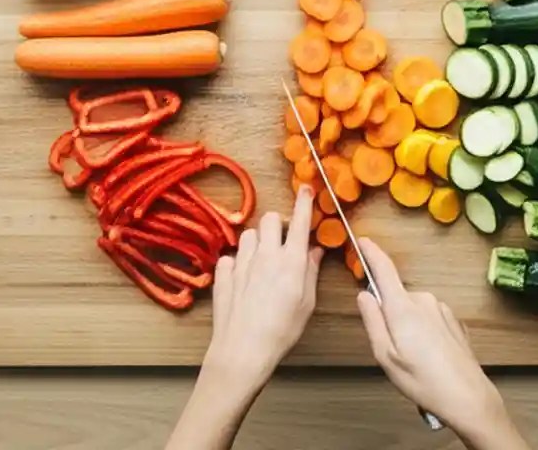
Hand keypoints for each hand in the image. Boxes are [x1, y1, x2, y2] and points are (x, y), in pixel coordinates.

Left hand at [165, 186, 322, 449]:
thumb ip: (310, 271)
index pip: (300, 221)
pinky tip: (241, 278)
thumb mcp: (306, 303)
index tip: (306, 189)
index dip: (304, 203)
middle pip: (270, 219)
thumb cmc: (282, 330)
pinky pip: (230, 256)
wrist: (243, 349)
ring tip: (261, 260)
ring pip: (248, 234)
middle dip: (277, 224)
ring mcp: (241, 261)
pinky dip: (236, 262)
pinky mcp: (223, 273)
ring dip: (257, 241)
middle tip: (282, 240)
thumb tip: (314, 250)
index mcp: (291, 260)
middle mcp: (266, 254)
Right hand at [356, 238, 528, 449]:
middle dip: (389, 316)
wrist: (467, 397)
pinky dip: (423, 334)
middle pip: (396, 297)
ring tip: (414, 361)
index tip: (362, 240)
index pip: (384, 269)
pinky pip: (428, 319)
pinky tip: (429, 359)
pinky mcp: (453, 321)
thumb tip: (364, 295)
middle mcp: (424, 301)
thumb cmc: (424, 382)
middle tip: (392, 351)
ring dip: (407, 328)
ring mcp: (441, 310)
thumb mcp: (385, 356)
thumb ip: (372, 320)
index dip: (371, 252)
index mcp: (403, 307)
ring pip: (412, 310)